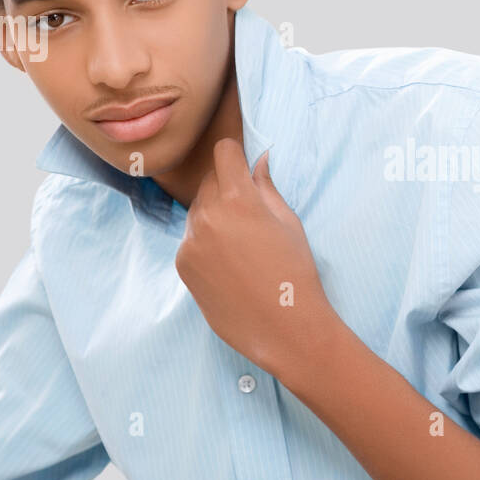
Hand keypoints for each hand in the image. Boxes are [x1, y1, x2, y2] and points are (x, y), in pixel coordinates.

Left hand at [174, 138, 336, 380]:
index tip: (242, 160)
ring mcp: (191, 241)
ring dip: (215, 214)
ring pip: (198, 210)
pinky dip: (206, 242)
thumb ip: (266, 187)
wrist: (284, 327)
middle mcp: (208, 215)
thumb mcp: (289, 223)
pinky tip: (230, 264)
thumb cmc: (295, 272)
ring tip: (242, 243)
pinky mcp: (183, 264)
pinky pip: (192, 238)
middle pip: (209, 180)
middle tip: (250, 210)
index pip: (223, 151)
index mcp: (238, 199)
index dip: (235, 152)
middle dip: (227, 185)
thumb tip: (258, 159)